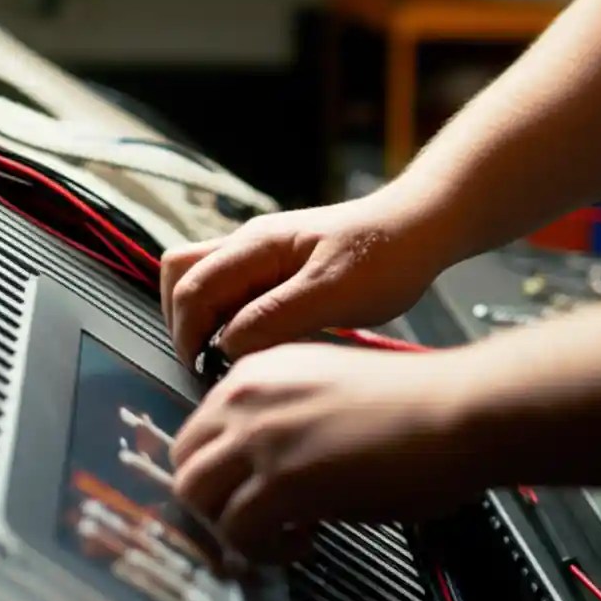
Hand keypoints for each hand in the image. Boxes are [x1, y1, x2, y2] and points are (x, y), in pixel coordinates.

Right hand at [160, 191, 448, 366]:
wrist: (420, 229)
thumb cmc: (384, 257)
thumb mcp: (332, 293)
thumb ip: (275, 317)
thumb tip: (226, 345)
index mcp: (255, 246)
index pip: (191, 287)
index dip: (188, 333)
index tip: (204, 371)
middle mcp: (248, 247)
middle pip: (181, 277)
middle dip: (185, 324)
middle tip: (209, 365)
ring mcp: (260, 258)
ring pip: (203, 284)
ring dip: (205, 322)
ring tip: (229, 358)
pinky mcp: (275, 273)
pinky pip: (232, 295)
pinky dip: (230, 322)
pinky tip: (258, 347)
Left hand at [170, 342, 484, 563]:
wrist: (459, 411)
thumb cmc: (420, 407)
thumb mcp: (332, 396)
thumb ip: (287, 427)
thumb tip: (269, 478)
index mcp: (262, 370)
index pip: (202, 426)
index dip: (222, 471)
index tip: (244, 494)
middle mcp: (248, 396)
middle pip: (186, 460)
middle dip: (214, 501)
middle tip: (251, 524)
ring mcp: (259, 435)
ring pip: (196, 496)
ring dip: (231, 528)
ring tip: (277, 537)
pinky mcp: (280, 479)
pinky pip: (236, 531)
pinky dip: (262, 549)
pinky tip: (300, 543)